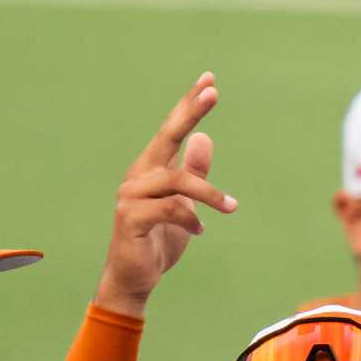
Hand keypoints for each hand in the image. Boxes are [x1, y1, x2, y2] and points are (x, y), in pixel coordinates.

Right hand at [93, 73, 237, 317]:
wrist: (135, 280)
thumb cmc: (159, 241)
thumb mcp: (186, 206)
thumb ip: (194, 174)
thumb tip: (205, 139)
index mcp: (150, 169)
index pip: (171, 131)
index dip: (188, 106)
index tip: (208, 81)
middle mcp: (138, 176)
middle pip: (166, 136)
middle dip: (190, 112)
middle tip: (212, 92)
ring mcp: (131, 196)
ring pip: (178, 181)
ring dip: (210, 193)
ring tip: (231, 207)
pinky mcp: (130, 218)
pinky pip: (170, 209)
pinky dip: (190, 219)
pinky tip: (199, 230)